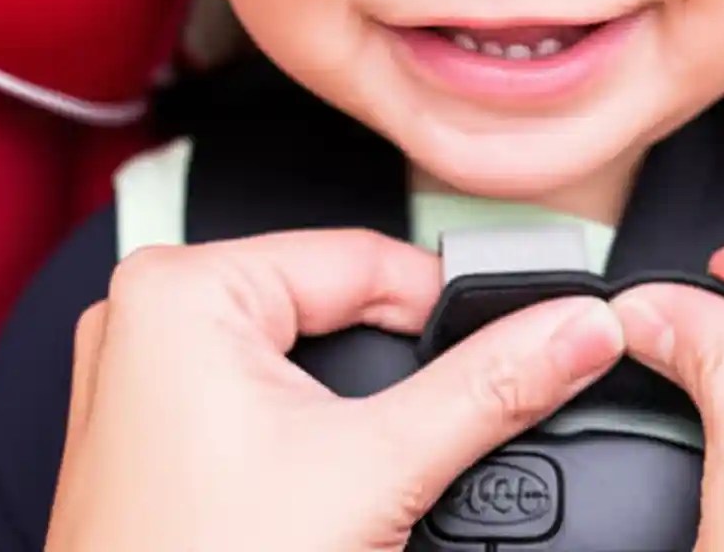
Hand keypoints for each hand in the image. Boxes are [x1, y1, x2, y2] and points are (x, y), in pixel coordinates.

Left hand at [45, 230, 622, 551]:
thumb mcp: (377, 468)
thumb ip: (490, 388)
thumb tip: (575, 330)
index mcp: (183, 290)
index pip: (365, 256)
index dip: (453, 302)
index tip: (520, 334)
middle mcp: (150, 318)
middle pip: (336, 300)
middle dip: (406, 353)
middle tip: (458, 406)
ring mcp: (148, 375)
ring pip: (306, 347)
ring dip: (366, 391)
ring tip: (391, 450)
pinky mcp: (161, 428)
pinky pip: (265, 386)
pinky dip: (321, 417)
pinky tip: (339, 464)